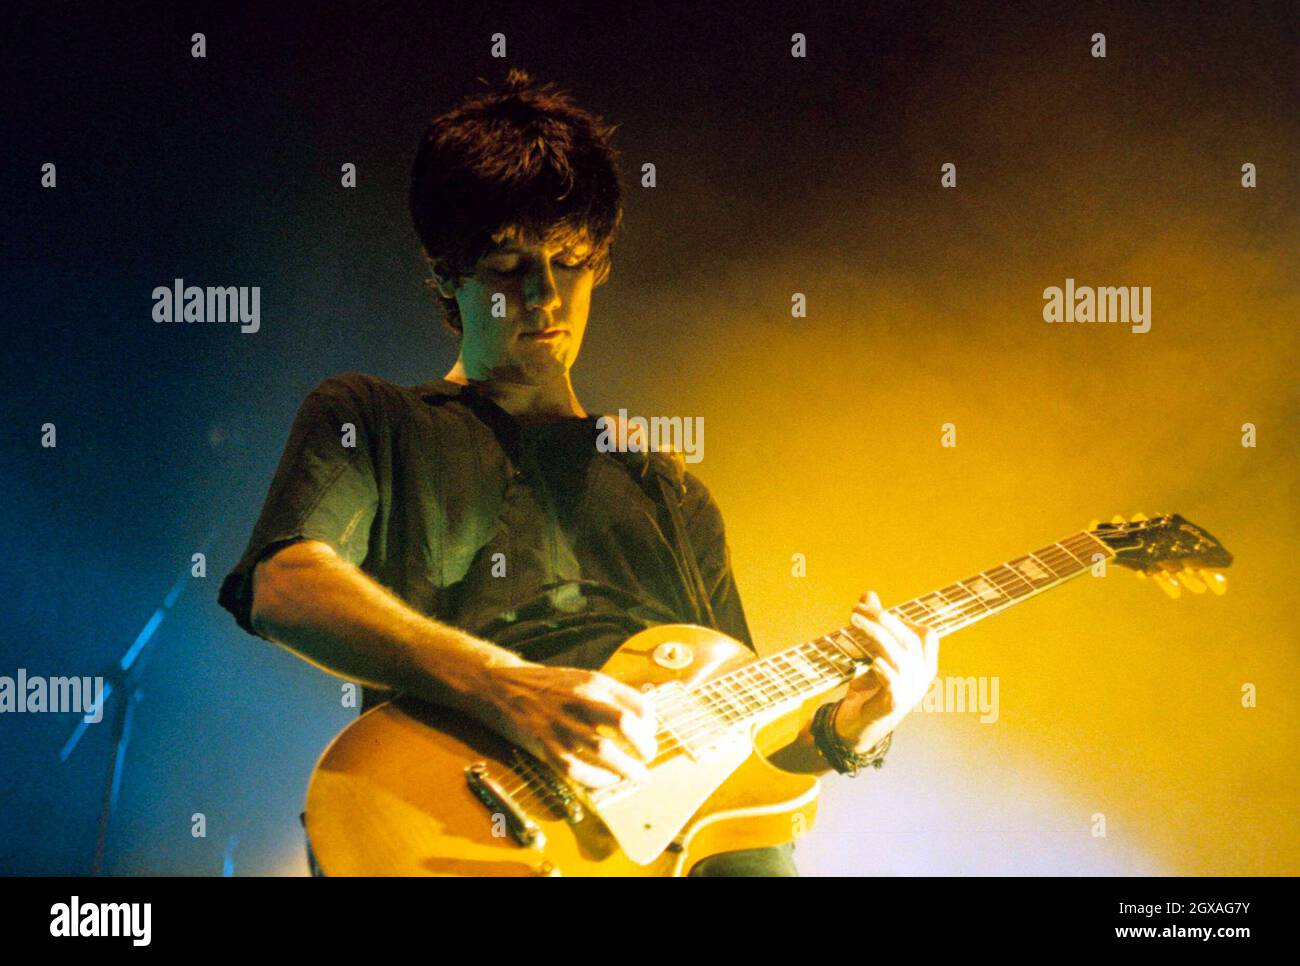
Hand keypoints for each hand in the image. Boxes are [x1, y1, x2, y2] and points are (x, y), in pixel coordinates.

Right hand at [483, 664, 658, 789]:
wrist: (504, 685)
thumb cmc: (548, 685)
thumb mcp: (583, 678)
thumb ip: (612, 695)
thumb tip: (645, 720)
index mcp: (594, 682)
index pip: (637, 703)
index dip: (651, 723)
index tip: (651, 734)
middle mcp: (581, 700)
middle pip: (625, 724)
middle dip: (644, 746)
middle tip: (648, 758)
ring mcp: (562, 723)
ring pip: (603, 750)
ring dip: (626, 768)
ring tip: (636, 776)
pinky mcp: (545, 744)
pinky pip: (576, 768)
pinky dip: (596, 778)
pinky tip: (606, 780)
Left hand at [837, 590, 938, 752]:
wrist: (858, 727)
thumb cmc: (870, 688)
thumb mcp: (873, 654)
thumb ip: (874, 626)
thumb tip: (868, 594)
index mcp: (923, 665)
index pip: (927, 636)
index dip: (905, 621)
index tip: (877, 612)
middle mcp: (921, 678)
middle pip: (909, 641)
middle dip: (884, 620)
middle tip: (856, 609)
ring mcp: (909, 693)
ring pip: (899, 658)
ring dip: (876, 635)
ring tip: (853, 621)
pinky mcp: (893, 706)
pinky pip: (894, 686)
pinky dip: (885, 672)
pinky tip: (873, 662)